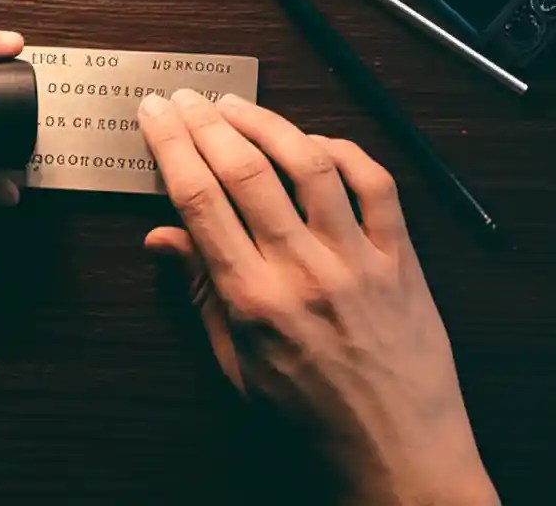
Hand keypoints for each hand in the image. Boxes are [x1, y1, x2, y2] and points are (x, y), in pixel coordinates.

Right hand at [139, 90, 497, 505]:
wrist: (400, 458)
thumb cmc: (311, 422)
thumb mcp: (236, 370)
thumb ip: (198, 296)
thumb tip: (160, 239)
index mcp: (252, 299)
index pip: (199, 199)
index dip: (170, 145)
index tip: (154, 113)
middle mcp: (303, 270)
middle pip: (246, 170)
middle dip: (206, 122)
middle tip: (185, 96)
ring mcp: (357, 259)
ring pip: (309, 164)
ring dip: (267, 123)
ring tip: (236, 105)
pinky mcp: (401, 259)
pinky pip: (376, 185)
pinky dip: (344, 150)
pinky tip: (315, 140)